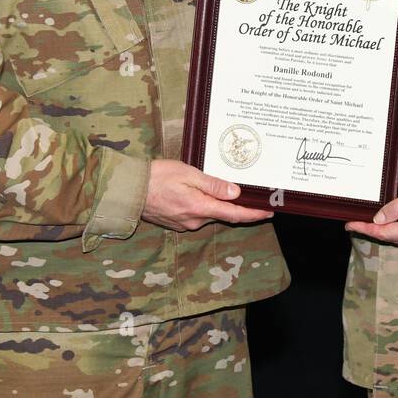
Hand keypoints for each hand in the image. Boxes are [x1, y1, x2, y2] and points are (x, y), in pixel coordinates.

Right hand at [141, 158, 272, 231]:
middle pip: (222, 214)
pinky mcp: (175, 223)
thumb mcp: (188, 173)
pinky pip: (195, 215)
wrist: (128, 190)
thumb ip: (213, 185)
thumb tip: (236, 193)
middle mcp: (194, 220)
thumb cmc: (157, 176)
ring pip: (208, 213)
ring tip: (212, 187)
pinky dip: (201, 205)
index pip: (234, 214)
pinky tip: (194, 193)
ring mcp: (184, 224)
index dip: (253, 214)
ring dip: (214, 204)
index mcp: (200, 207)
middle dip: (234, 206)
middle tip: (248, 194)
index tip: (269, 212)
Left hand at [345, 175, 397, 251]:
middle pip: (392, 237)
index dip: (365, 229)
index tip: (350, 226)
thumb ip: (396, 207)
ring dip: (390, 227)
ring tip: (378, 216)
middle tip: (356, 220)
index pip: (385, 233)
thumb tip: (378, 220)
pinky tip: (397, 217)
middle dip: (375, 229)